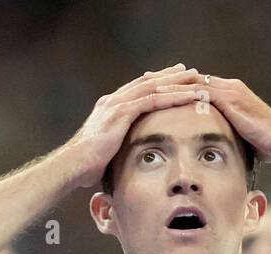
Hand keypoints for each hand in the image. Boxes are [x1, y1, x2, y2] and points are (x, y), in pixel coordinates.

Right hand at [66, 64, 203, 187]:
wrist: (74, 164)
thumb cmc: (87, 165)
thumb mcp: (105, 151)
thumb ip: (117, 147)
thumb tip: (124, 159)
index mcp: (109, 107)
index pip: (137, 89)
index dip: (157, 82)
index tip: (174, 79)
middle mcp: (113, 100)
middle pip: (148, 82)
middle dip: (170, 76)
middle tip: (190, 71)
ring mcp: (117, 104)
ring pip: (154, 87)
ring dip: (177, 82)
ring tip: (196, 78)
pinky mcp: (122, 112)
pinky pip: (153, 100)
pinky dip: (173, 96)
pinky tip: (189, 95)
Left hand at [154, 74, 270, 163]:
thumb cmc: (268, 145)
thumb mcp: (242, 138)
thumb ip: (228, 137)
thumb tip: (220, 152)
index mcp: (230, 94)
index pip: (198, 86)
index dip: (177, 87)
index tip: (156, 89)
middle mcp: (229, 87)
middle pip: (190, 78)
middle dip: (167, 80)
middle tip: (143, 81)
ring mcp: (230, 90)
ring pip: (192, 82)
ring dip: (170, 83)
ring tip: (147, 87)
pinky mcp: (230, 98)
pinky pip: (200, 92)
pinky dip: (181, 93)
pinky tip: (164, 98)